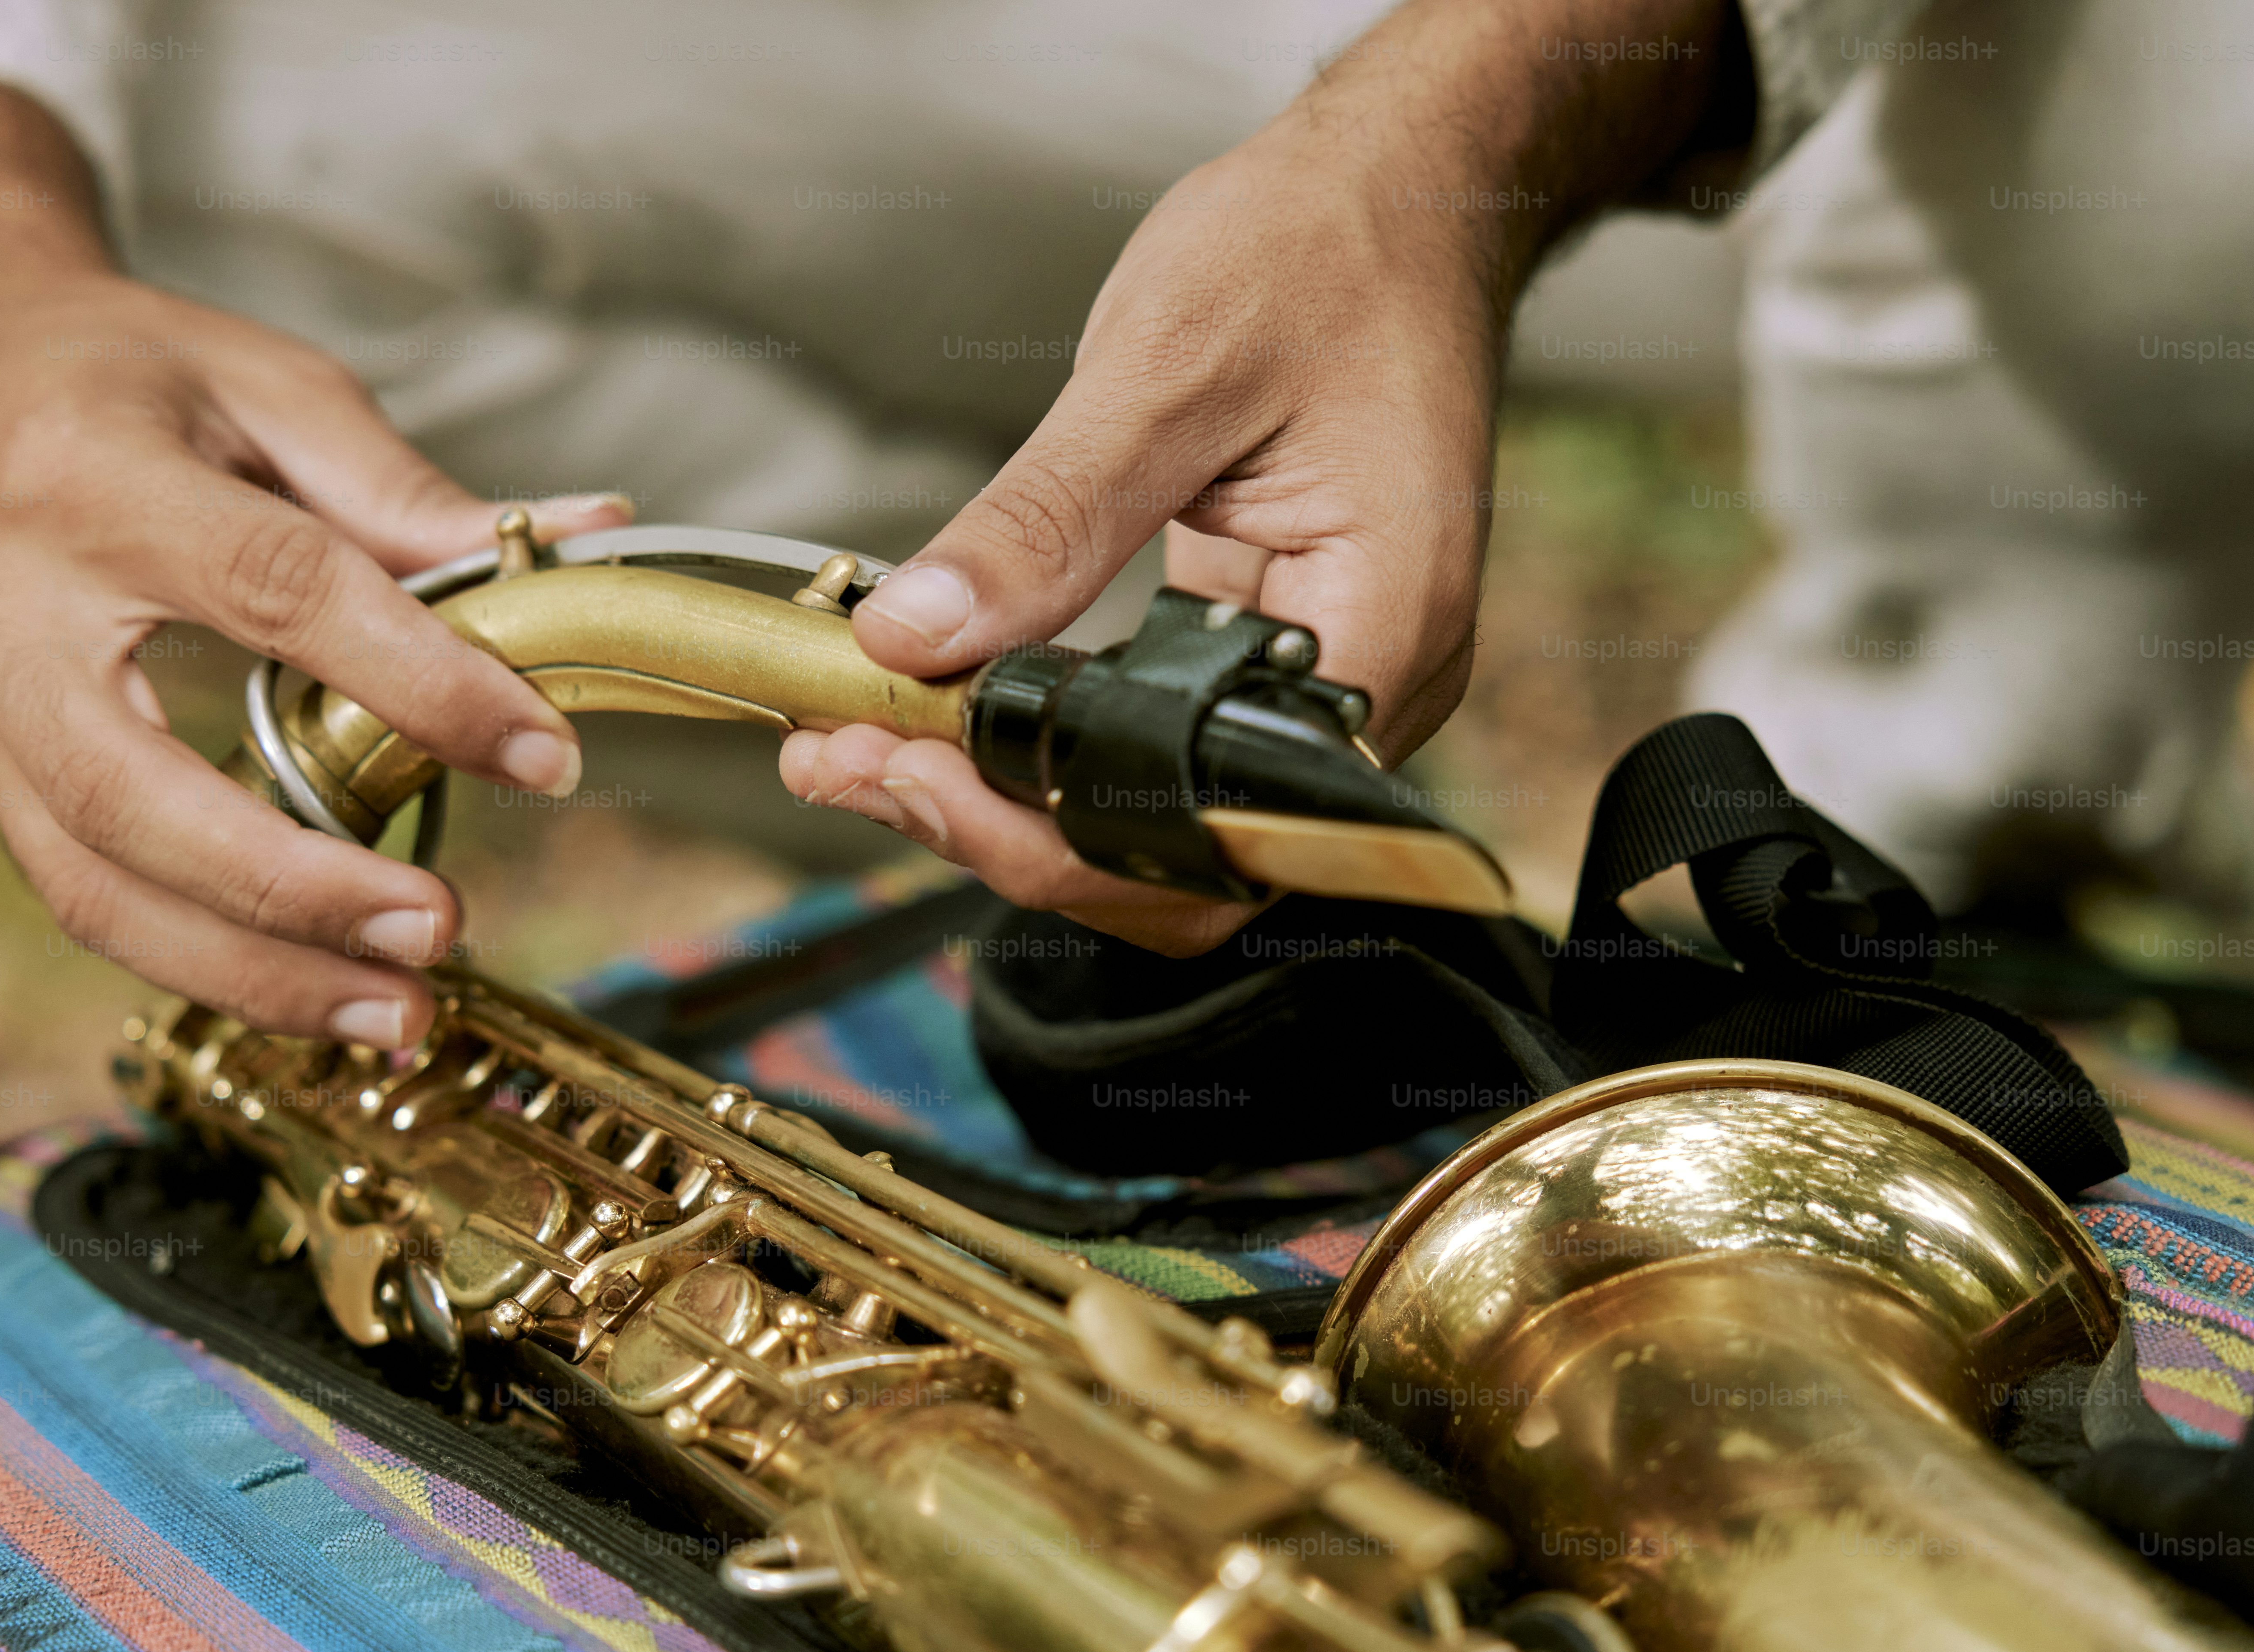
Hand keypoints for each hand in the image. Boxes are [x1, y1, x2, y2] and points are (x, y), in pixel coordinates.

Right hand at [0, 81, 626, 1045]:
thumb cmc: (115, 369)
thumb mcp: (264, 384)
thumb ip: (405, 487)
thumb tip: (584, 539)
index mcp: (89, 481)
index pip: (275, 591)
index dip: (420, 682)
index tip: (544, 754)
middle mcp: (3, 611)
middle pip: (142, 795)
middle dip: (299, 889)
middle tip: (438, 934)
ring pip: (97, 886)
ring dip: (253, 974)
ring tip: (396, 1015)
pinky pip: (83, 894)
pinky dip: (202, 963)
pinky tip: (314, 993)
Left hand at [784, 0, 1735, 953]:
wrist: (1405, 191)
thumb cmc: (1326, 252)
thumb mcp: (1166, 369)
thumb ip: (1045, 521)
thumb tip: (916, 637)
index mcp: (1379, 631)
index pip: (1204, 828)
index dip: (1047, 838)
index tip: (906, 766)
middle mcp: (1367, 686)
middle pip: (1177, 858)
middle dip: (1004, 836)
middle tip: (848, 764)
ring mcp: (1318, 678)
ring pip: (1154, 815)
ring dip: (1006, 799)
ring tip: (858, 743)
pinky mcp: (1264, 652)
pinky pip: (1151, 741)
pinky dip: (1043, 738)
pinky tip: (942, 698)